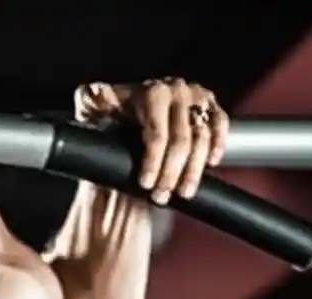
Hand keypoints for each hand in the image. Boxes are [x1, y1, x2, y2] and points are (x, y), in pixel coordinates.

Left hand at [74, 78, 228, 204]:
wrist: (125, 115)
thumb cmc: (105, 115)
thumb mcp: (92, 109)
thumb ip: (91, 100)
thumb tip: (96, 94)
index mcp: (151, 92)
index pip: (157, 134)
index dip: (152, 162)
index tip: (145, 184)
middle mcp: (176, 89)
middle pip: (182, 140)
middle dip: (171, 173)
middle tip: (160, 196)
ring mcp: (196, 96)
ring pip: (203, 137)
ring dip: (193, 170)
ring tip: (181, 193)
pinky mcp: (210, 104)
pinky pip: (220, 125)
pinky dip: (218, 146)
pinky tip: (210, 164)